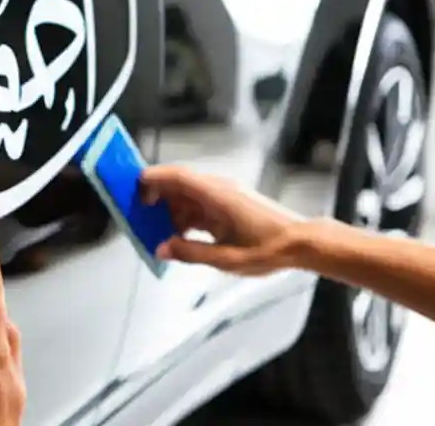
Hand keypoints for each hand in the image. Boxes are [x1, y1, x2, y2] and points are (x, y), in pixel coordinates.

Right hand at [141, 165, 305, 275]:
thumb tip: (161, 249)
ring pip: (187, 196)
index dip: (153, 178)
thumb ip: (190, 253)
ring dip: (170, 211)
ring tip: (158, 233)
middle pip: (178, 184)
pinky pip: (199, 205)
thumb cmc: (270, 248)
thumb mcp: (226, 258)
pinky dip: (185, 217)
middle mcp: (219, 189)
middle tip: (138, 216)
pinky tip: (180, 237)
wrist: (301, 243)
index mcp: (217, 195)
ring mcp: (224, 196)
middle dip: (156, 197)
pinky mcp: (228, 205)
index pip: (177, 176)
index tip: (133, 188)